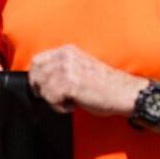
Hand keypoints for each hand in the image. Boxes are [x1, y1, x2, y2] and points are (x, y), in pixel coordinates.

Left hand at [27, 44, 145, 117]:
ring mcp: (66, 69)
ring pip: (43, 88)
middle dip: (42, 89)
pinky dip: (60, 107)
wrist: (124, 92)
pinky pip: (51, 99)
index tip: (40, 87)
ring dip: (54, 100)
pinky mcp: (69, 84)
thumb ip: (61, 67)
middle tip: (55, 98)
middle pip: (36, 75)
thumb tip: (41, 79)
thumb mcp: (79, 67)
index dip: (35, 76)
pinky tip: (74, 106)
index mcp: (66, 51)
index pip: (37, 60)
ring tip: (70, 101)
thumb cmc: (104, 85)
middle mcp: (64, 57)